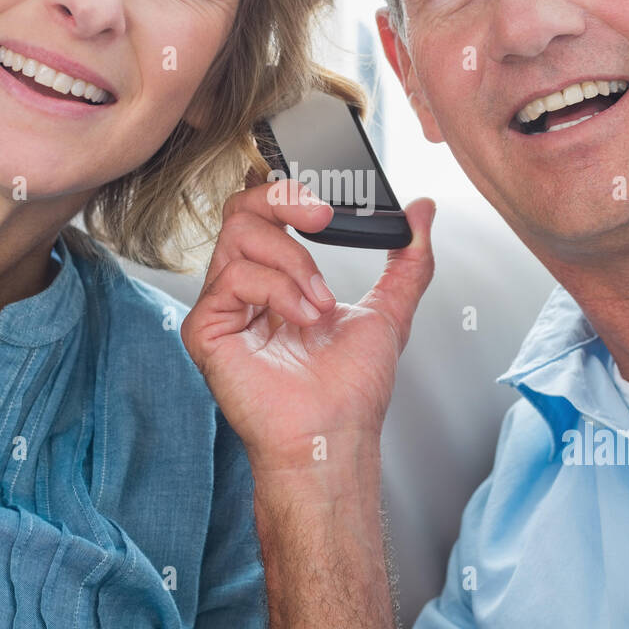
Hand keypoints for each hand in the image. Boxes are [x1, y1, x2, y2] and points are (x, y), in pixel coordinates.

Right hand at [180, 177, 435, 470]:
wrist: (335, 434)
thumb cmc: (351, 391)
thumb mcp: (390, 310)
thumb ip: (409, 260)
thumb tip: (422, 212)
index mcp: (278, 281)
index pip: (267, 212)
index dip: (292, 193)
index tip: (332, 203)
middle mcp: (245, 289)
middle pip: (242, 208)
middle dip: (286, 200)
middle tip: (324, 217)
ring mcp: (223, 308)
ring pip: (240, 234)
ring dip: (293, 260)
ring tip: (320, 302)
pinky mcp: (205, 329)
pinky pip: (233, 277)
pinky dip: (277, 290)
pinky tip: (301, 318)